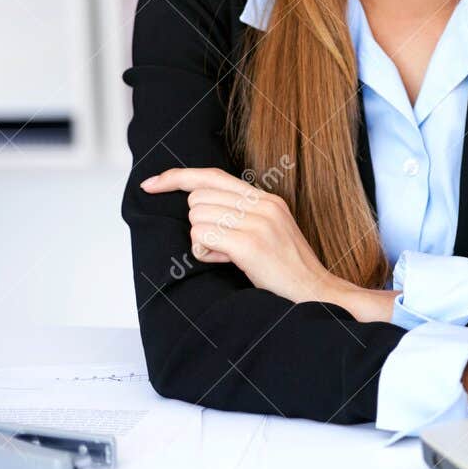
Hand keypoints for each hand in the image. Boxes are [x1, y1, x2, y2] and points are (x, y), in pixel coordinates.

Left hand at [141, 166, 351, 307]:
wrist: (316, 293)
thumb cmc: (287, 269)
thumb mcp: (268, 231)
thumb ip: (240, 215)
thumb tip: (199, 208)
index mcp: (267, 199)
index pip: (212, 175)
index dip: (177, 177)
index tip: (151, 184)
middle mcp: (263, 204)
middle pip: (198, 198)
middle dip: (199, 224)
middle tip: (224, 246)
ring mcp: (259, 222)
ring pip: (197, 217)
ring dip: (203, 242)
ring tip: (229, 256)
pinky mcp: (250, 243)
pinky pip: (202, 236)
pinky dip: (206, 252)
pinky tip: (228, 261)